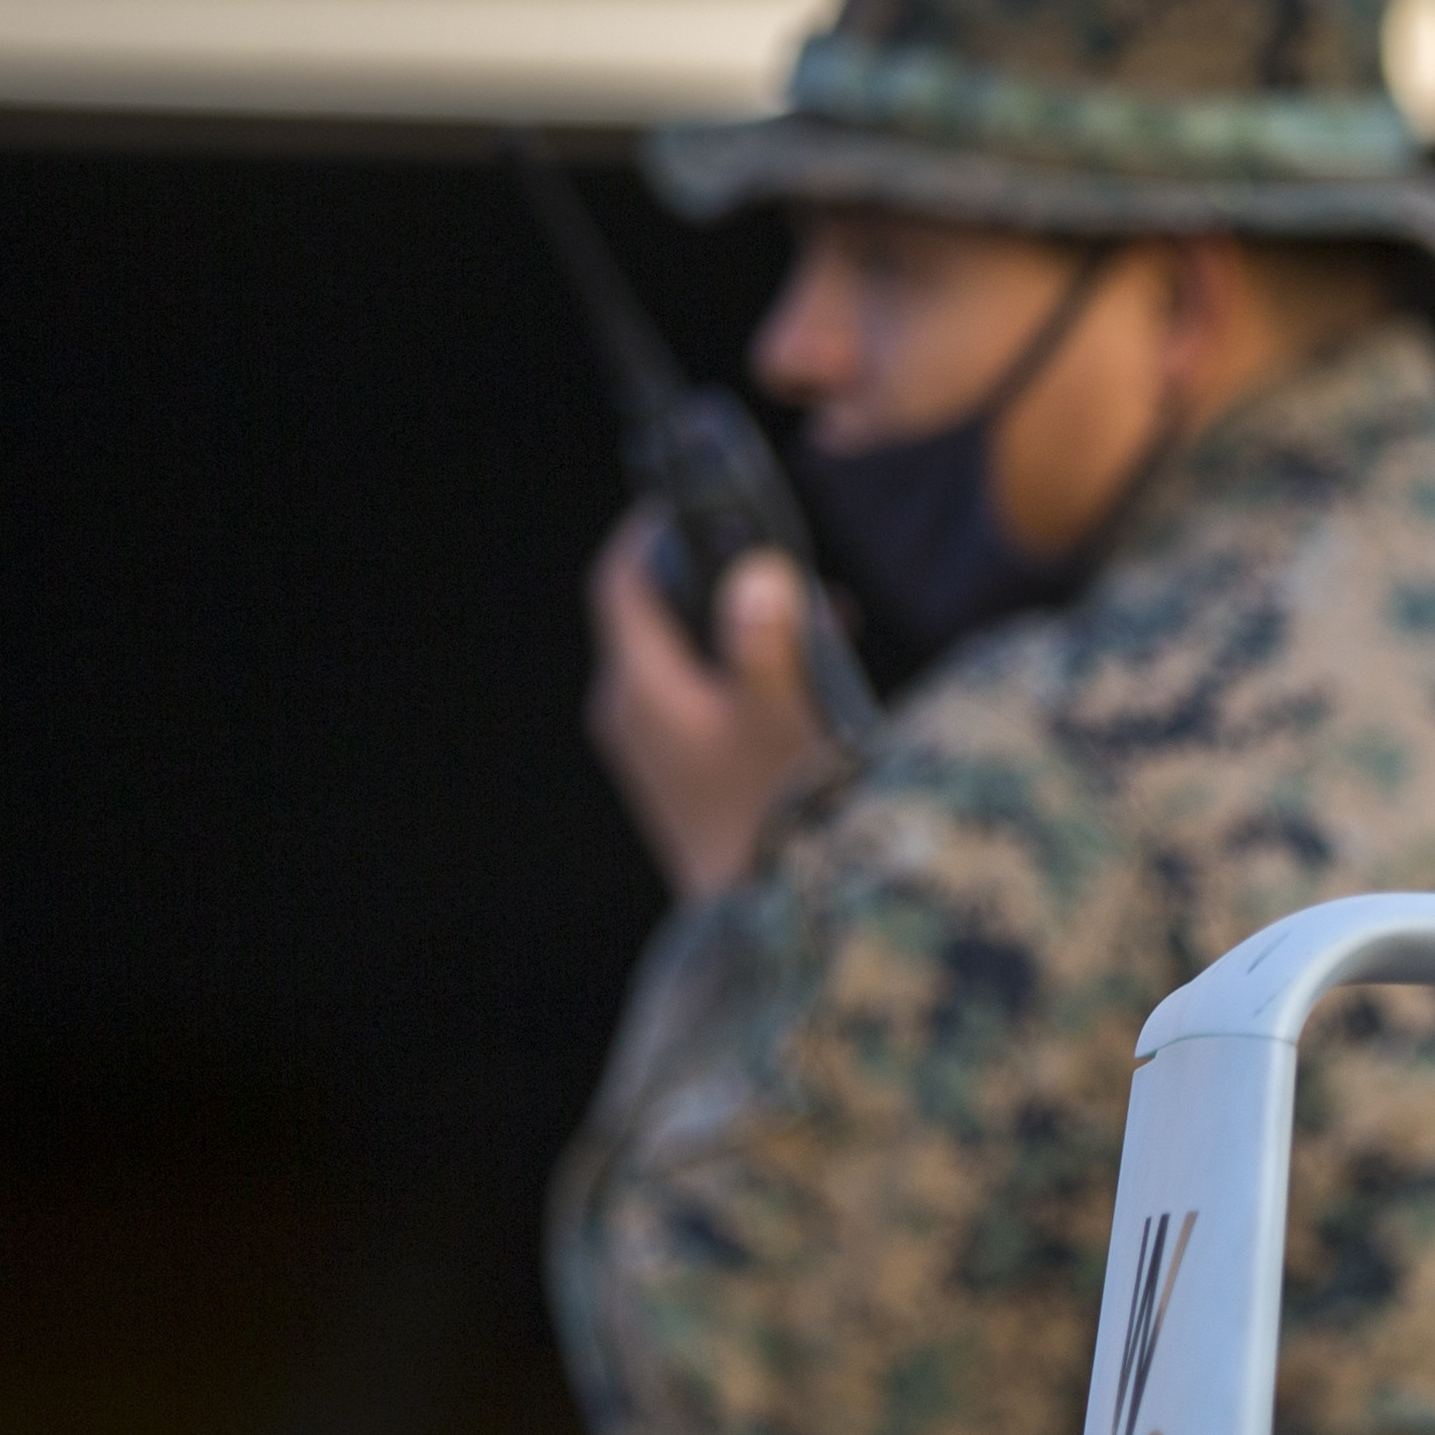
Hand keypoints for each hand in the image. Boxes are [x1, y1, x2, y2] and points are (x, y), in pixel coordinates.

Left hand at [585, 509, 841, 905]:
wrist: (763, 932)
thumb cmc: (778, 823)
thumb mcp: (785, 721)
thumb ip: (770, 640)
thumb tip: (758, 572)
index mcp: (640, 689)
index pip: (621, 584)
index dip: (651, 534)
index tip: (691, 502)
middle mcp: (629, 716)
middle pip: (654, 621)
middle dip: (715, 584)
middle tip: (782, 568)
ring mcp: (648, 755)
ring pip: (680, 666)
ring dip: (736, 636)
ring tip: (813, 632)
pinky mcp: (675, 785)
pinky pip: (694, 707)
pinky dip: (736, 682)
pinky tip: (799, 696)